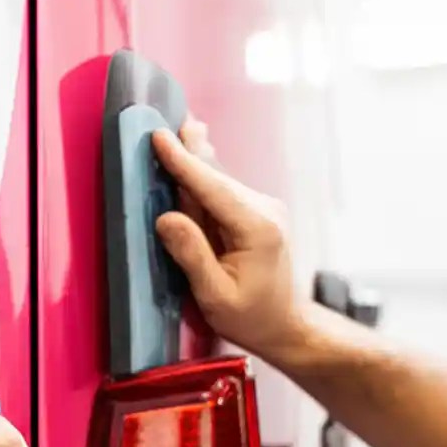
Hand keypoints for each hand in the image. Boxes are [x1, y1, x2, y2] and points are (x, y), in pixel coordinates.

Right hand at [152, 119, 300, 358]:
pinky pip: (223, 192)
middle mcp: (265, 210)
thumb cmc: (251, 318)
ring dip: (196, 160)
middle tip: (168, 120)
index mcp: (256, 228)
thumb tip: (166, 217)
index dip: (183, 161)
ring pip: (219, 181)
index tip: (160, 136)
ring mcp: (264, 209)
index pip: (211, 187)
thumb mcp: (215, 296)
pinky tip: (195, 154)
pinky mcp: (257, 214)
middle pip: (215, 177)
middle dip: (189, 152)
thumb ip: (192, 256)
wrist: (286, 326)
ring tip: (183, 127)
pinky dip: (203, 177)